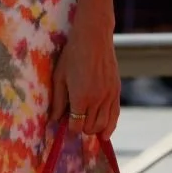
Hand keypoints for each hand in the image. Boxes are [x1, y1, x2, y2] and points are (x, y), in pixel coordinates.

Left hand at [52, 14, 119, 140]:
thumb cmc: (72, 55)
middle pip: (90, 127)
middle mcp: (97, 100)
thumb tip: (54, 120)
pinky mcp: (116, 91)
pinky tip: (104, 134)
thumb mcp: (59, 77)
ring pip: (103, 125)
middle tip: (74, 122)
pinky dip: (110, 127)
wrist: (94, 38)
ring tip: (86, 126)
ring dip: (94, 129)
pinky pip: (115, 116)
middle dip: (81, 128)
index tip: (66, 124)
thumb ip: (58, 101)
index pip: (76, 125)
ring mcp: (109, 96)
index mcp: (80, 97)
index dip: (70, 128)